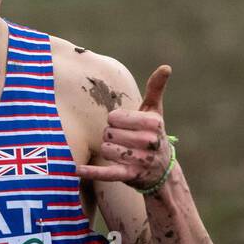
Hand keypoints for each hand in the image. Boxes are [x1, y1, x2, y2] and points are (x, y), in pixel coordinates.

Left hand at [77, 65, 173, 190]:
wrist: (162, 171)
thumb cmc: (153, 135)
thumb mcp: (155, 113)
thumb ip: (156, 89)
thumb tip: (166, 67)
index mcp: (154, 123)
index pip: (115, 117)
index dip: (115, 121)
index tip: (123, 125)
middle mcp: (150, 141)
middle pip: (109, 133)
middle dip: (110, 136)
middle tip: (121, 140)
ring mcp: (141, 160)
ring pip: (106, 150)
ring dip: (108, 151)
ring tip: (120, 153)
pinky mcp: (131, 176)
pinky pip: (108, 173)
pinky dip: (93, 172)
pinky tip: (77, 170)